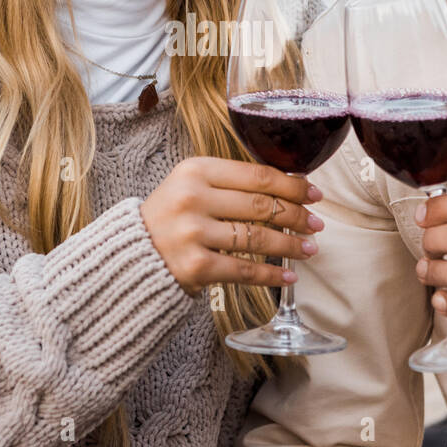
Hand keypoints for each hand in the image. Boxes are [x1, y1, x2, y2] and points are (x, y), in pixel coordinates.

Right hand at [140, 157, 325, 296]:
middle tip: (317, 223)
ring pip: (257, 237)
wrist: (130, 255)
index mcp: (195, 170)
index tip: (314, 193)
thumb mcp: (190, 185)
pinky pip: (244, 270)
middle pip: (261, 205)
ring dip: (291, 245)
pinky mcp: (195, 266)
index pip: (256, 175)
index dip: (292, 185)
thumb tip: (288, 186)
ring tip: (309, 249)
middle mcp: (193, 198)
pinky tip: (288, 277)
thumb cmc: (169, 218)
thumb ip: (229, 182)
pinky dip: (271, 275)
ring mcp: (193, 233)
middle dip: (297, 215)